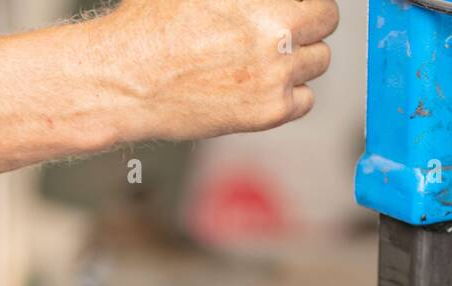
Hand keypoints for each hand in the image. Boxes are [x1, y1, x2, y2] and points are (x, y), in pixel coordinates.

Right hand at [97, 0, 339, 141]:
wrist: (125, 81)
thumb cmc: (149, 30)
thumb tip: (264, 4)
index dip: (302, 2)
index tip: (293, 8)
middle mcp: (277, 28)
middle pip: (326, 21)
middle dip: (308, 24)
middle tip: (283, 32)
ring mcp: (276, 72)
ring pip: (319, 61)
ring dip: (299, 60)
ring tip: (262, 61)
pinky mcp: (269, 110)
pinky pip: (305, 100)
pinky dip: (289, 95)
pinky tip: (259, 88)